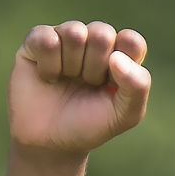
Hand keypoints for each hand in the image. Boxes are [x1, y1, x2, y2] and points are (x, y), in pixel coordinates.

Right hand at [8, 20, 149, 156]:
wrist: (50, 143)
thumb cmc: (89, 125)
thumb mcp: (124, 115)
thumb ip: (137, 87)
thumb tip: (116, 57)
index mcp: (119, 55)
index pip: (132, 41)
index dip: (123, 63)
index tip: (112, 86)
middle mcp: (93, 41)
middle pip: (102, 33)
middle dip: (94, 67)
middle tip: (86, 85)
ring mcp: (64, 37)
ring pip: (74, 32)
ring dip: (71, 66)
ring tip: (66, 80)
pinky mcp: (37, 40)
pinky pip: (47, 39)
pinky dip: (49, 65)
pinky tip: (47, 77)